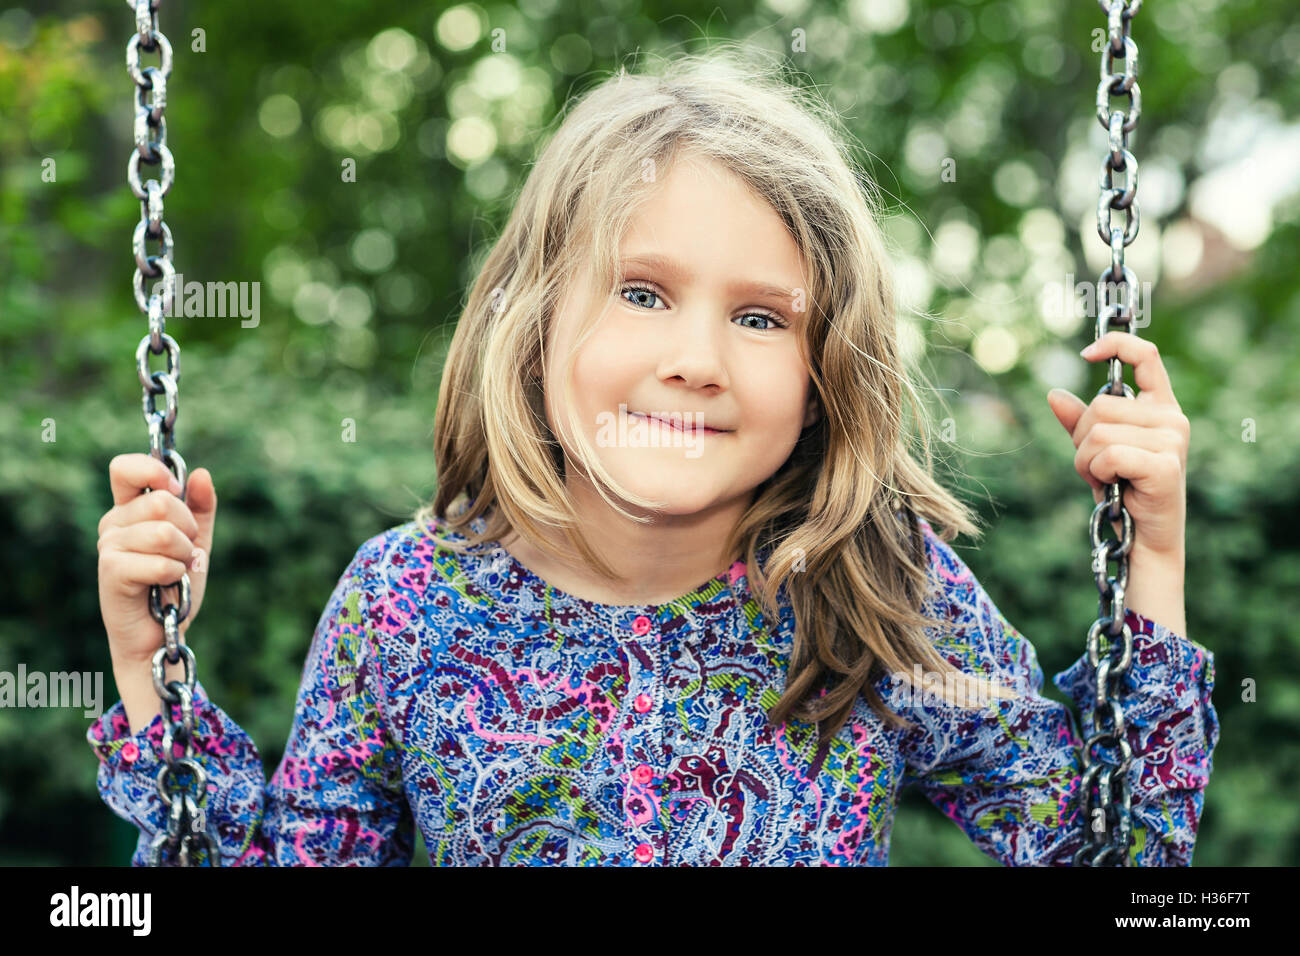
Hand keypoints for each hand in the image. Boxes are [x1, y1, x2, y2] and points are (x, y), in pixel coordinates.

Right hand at [97, 454, 217, 667]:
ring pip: (166, 533)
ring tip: (173, 571)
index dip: (153, 471)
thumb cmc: (174, 586)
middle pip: (162, 502)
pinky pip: (161, 562)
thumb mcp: (196, 542)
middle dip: (188, 530)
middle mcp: (113, 523)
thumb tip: (201, 474)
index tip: (176, 489)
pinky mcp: (111, 571)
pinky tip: (164, 586)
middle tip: (182, 553)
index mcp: (129, 509)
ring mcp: (108, 546)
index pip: (124, 468)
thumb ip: (200, 508)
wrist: (161, 632)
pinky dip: (175, 575)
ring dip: (183, 556)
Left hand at [1046, 331, 1187, 559]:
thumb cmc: (1122, 493)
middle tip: (1095, 466)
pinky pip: (1108, 455)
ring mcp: (1172, 440)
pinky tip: (1113, 487)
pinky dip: (1097, 473)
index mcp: (1160, 407)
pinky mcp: (1165, 465)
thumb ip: (1079, 423)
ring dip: (1086, 461)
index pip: (1147, 356)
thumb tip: (1053, 394)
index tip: (1086, 353)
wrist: (1143, 540)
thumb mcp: (1096, 452)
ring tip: (1104, 479)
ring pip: (1098, 432)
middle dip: (1082, 438)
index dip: (1117, 343)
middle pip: (1101, 405)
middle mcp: (1172, 418)